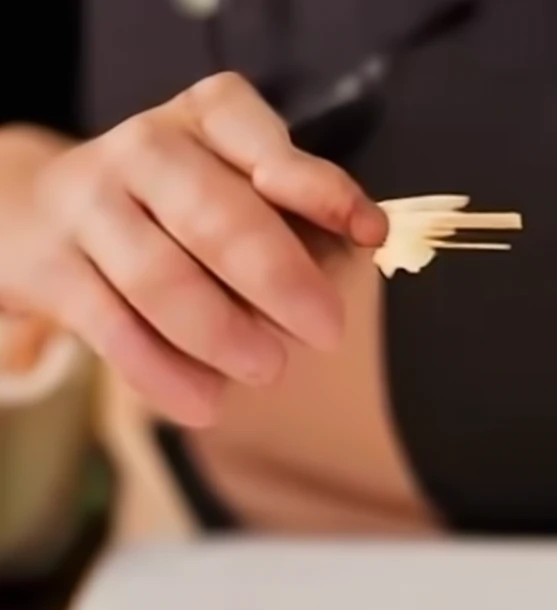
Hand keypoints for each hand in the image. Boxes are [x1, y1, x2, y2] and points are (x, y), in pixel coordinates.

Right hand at [0, 72, 387, 426]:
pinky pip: (113, 329)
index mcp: (208, 118)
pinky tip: (206, 403)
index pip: (259, 137)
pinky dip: (164, 373)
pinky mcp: (54, 268)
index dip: (317, 187)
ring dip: (222, 332)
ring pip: (161, 277)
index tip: (370, 233)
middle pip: (215, 217)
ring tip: (270, 370)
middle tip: (328, 332)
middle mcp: (146, 149)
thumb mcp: (243, 184)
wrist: (44, 213)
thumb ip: (305, 208)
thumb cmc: (181, 207)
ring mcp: (91, 205)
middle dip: (278, 279)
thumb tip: (369, 237)